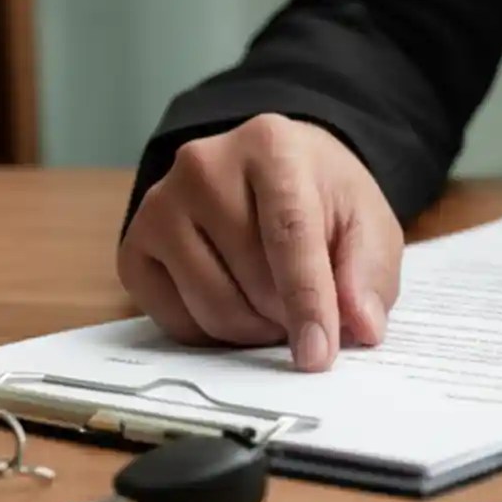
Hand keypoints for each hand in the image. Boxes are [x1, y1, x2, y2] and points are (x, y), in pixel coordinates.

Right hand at [117, 113, 402, 370]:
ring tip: (277, 309)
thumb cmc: (319, 199)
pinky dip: (214, 334)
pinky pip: (175, 321)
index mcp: (271, 146)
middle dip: (289, 317)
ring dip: (254, 329)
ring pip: (211, 305)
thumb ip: (367, 274)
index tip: (319, 355)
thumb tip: (361, 326)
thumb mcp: (365, 224)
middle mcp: (203, 166)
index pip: (289, 234)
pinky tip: (238, 305)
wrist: (270, 174)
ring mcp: (160, 204)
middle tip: (310, 316)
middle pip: (252, 278)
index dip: (308, 302)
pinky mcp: (134, 244)